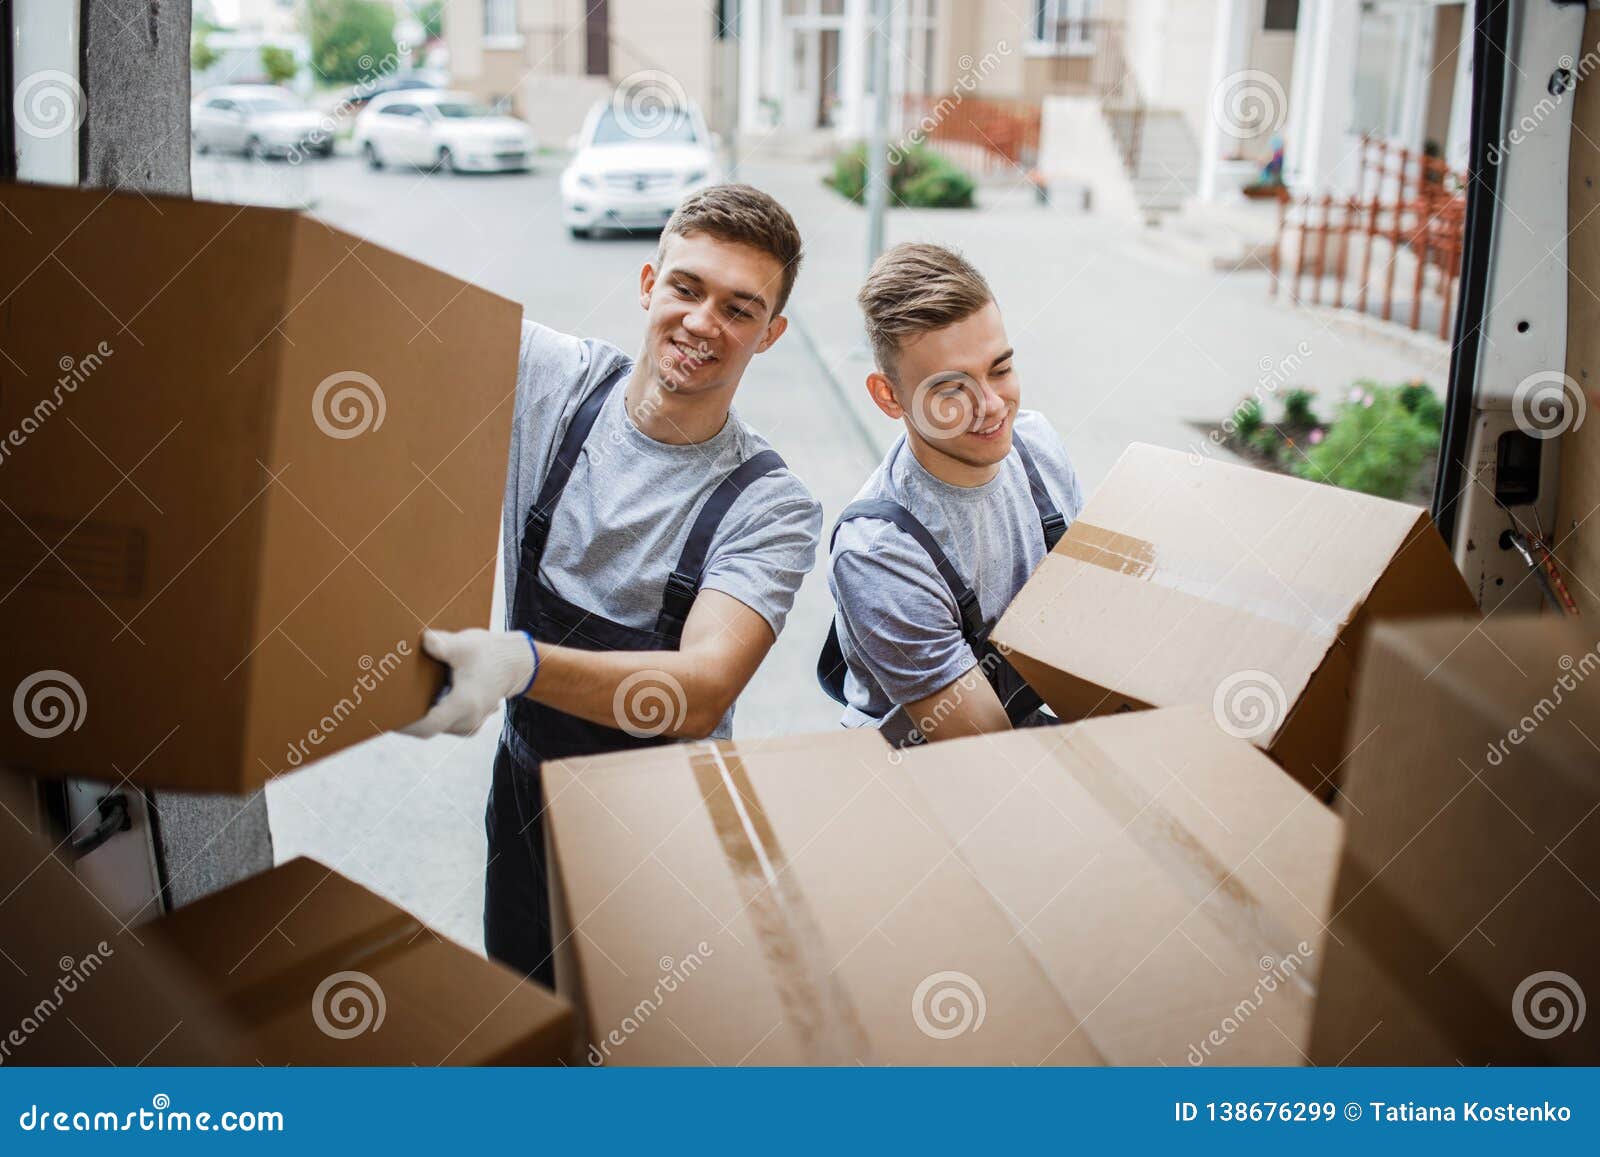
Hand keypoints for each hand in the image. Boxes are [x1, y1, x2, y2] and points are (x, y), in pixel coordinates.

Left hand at [400, 629, 536, 738]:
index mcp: (465, 704)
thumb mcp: (465, 645)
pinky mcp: (471, 723)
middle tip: (387, 702)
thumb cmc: (490, 654)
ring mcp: (471, 725)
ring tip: (404, 697)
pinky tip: (426, 697)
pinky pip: (446, 724)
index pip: (428, 726)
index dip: (405, 724)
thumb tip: (421, 640)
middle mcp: (469, 720)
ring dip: (422, 714)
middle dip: (409, 716)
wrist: (516, 663)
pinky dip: (434, 714)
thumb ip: (441, 644)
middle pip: (429, 727)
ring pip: (437, 727)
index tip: (386, 715)